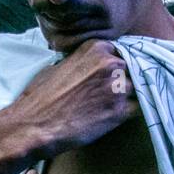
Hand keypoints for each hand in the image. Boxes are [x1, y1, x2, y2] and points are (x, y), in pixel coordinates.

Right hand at [7, 39, 137, 159]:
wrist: (32, 126)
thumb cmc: (39, 98)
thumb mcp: (58, 67)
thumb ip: (81, 63)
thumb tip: (89, 69)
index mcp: (96, 48)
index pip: (125, 51)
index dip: (124, 65)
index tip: (122, 74)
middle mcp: (111, 63)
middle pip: (135, 68)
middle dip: (130, 80)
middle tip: (119, 92)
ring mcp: (118, 86)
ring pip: (141, 88)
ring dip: (134, 97)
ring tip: (120, 106)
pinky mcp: (120, 111)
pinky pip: (141, 108)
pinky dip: (136, 112)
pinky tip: (123, 116)